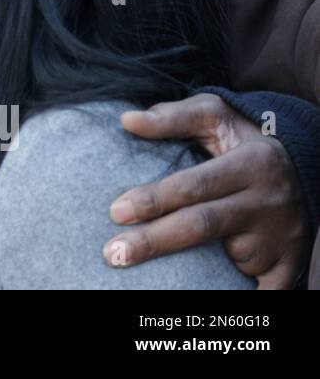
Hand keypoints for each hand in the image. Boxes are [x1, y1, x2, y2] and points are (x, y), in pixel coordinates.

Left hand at [104, 92, 306, 288]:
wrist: (304, 167)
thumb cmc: (244, 140)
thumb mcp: (216, 116)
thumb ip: (173, 117)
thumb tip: (127, 119)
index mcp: (251, 164)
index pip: (194, 185)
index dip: (154, 199)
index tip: (115, 212)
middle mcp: (268, 201)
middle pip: (203, 225)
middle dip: (154, 242)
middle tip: (112, 254)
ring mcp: (280, 236)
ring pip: (228, 257)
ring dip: (189, 269)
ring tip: (144, 275)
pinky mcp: (288, 262)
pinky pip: (262, 288)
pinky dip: (238, 296)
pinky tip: (202, 297)